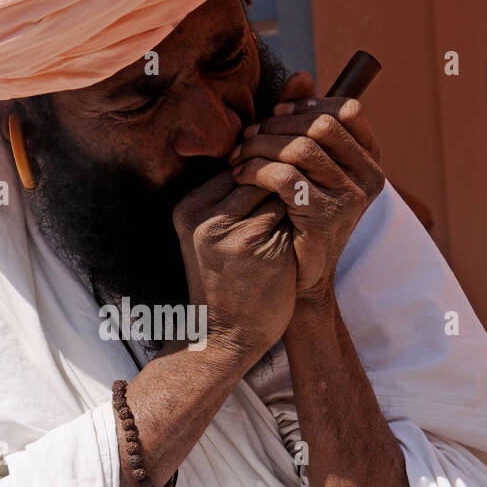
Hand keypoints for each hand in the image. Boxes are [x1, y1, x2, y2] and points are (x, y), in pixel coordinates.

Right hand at [172, 167, 295, 364]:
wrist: (227, 335)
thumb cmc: (225, 281)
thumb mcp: (209, 235)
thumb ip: (229, 196)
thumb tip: (270, 151)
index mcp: (188, 208)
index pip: (236, 166)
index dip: (260, 179)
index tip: (268, 203)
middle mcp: (205, 217)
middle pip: (257, 173)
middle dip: (277, 189)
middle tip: (282, 216)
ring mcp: (232, 232)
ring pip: (277, 189)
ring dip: (290, 204)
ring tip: (287, 229)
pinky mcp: (260, 246)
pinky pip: (291, 214)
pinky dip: (299, 224)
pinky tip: (294, 244)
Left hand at [228, 71, 383, 301]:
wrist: (299, 276)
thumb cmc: (299, 217)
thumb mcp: (307, 168)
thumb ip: (305, 124)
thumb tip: (300, 76)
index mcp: (370, 159)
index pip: (346, 110)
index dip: (307, 106)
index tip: (275, 115)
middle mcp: (370, 175)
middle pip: (320, 126)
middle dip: (275, 127)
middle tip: (246, 137)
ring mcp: (352, 197)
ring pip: (300, 148)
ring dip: (261, 147)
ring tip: (238, 158)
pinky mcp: (327, 216)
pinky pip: (286, 177)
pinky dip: (256, 170)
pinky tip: (240, 176)